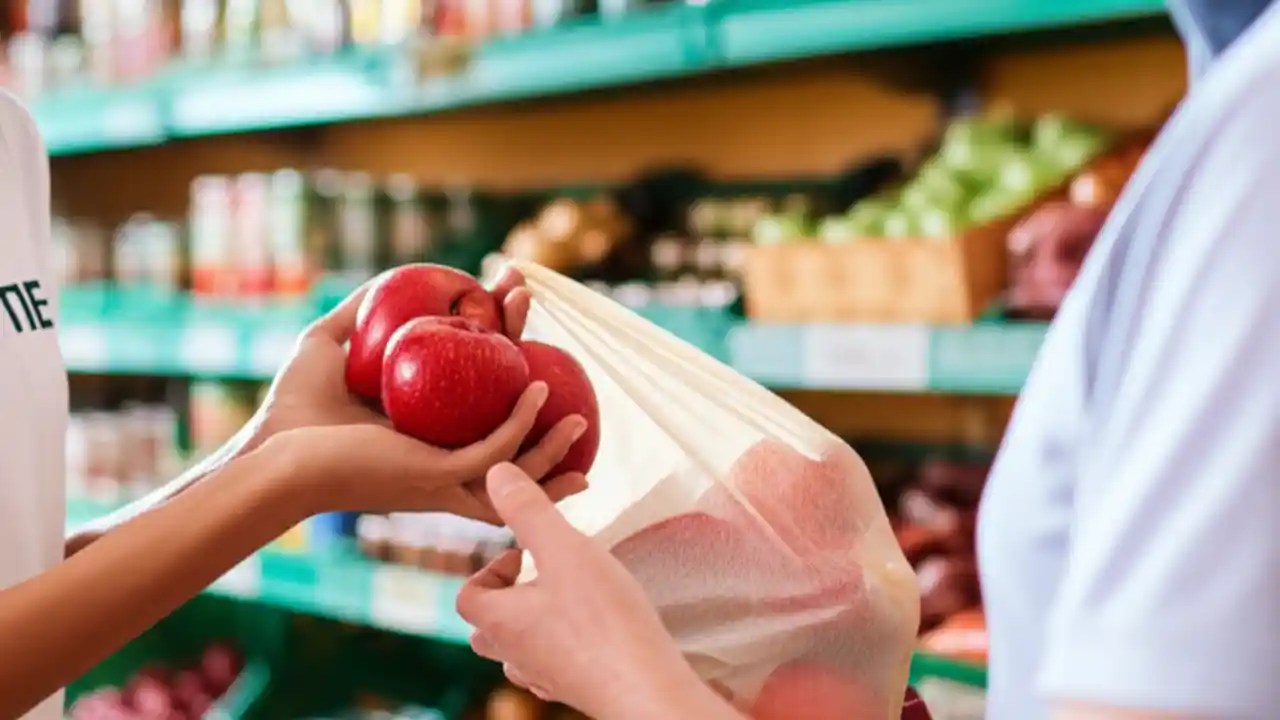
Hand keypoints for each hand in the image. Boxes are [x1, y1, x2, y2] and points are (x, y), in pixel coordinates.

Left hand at [250, 278, 585, 520]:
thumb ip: (359, 316)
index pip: (483, 415)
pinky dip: (519, 424)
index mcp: (428, 445)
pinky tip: (535, 390)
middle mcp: (441, 468)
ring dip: (551, 440)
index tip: (519, 322)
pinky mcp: (433, 476)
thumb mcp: (329, 349)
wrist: (271, 453)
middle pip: (511, 443)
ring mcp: (441, 476)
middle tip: (558, 356)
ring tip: (579, 413)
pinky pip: (493, 453)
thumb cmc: (292, 412)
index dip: (508, 369)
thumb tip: (386, 282)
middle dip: (542, 407)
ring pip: (516, 466)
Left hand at [456, 464, 740, 719]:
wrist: (645, 687)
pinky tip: (590, 634)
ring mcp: (546, 677)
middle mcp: (516, 654)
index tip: (523, 552)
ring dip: (530, 624)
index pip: (468, 595)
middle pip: (486, 629)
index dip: (488, 569)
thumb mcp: (566, 548)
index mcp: (502, 620)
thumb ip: (529, 510)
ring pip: (518, 652)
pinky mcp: (577, 690)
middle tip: (539, 576)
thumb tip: (495, 474)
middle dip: (505, 598)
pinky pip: (553, 668)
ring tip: (565, 601)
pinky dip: (559, 648)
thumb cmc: (604, 619)